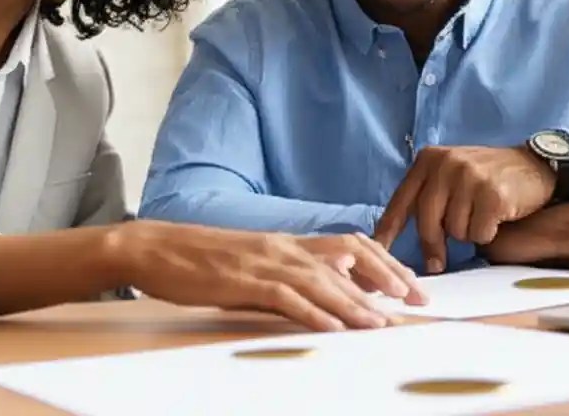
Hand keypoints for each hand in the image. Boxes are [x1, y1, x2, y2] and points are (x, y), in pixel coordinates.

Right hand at [111, 221, 426, 331]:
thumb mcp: (252, 261)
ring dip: (356, 303)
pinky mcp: (243, 281)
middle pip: (348, 258)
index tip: (409, 286)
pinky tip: (333, 326)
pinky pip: (286, 297)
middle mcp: (282, 246)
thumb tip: (327, 284)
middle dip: (386, 280)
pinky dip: (313, 312)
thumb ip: (287, 270)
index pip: (350, 244)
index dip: (384, 263)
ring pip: (322, 280)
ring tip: (383, 323)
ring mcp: (263, 262)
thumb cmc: (198, 259)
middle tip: (414, 303)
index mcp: (286, 241)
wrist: (153, 248)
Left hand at [373, 146, 556, 272]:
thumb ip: (428, 198)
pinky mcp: (492, 195)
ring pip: (454, 230)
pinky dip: (487, 234)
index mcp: (428, 159)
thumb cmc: (487, 177)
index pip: (401, 200)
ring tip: (481, 215)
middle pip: (426, 221)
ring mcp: (470, 177)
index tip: (376, 251)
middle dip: (431, 246)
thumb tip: (404, 240)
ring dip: (467, 233)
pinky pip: (478, 233)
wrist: (535, 165)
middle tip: (437, 263)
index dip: (387, 229)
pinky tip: (498, 216)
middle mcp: (446, 164)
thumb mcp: (451, 175)